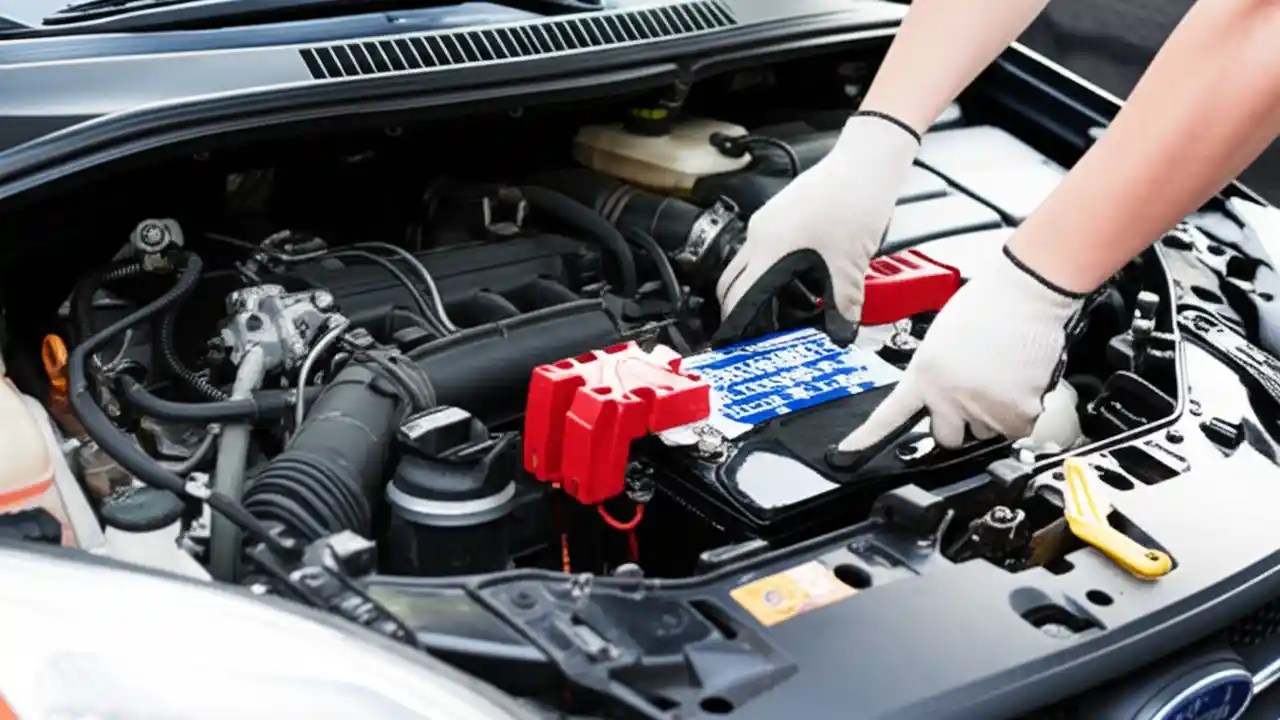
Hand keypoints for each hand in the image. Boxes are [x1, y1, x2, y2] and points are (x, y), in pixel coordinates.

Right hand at [715, 113, 919, 330]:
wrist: (866, 162)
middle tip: (748, 335)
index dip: (734, 325)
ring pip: (746, 265)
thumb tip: (842, 334)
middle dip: (734, 310)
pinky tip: (793, 281)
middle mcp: (760, 234)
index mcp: (769, 250)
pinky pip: (761, 250)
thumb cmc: (855, 202)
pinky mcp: (780, 214)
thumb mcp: (851, 265)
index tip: (732, 345)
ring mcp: (767, 222)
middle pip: (730, 282)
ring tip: (774, 313)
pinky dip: (767, 271)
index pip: (738, 298)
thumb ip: (843, 305)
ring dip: (753, 290)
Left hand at [837, 247, 1086, 450]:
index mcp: (924, 374)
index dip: (866, 438)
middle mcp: (948, 397)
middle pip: (946, 437)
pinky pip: (1015, 430)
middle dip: (958, 422)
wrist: (1028, 294)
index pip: (889, 415)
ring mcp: (982, 409)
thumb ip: (935, 371)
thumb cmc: (989, 305)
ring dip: (992, 415)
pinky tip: (1019, 382)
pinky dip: (1020, 413)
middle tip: (974, 393)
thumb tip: (941, 389)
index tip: (847, 453)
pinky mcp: (1015, 416)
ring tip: (1001, 377)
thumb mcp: (942, 338)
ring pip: (984, 433)